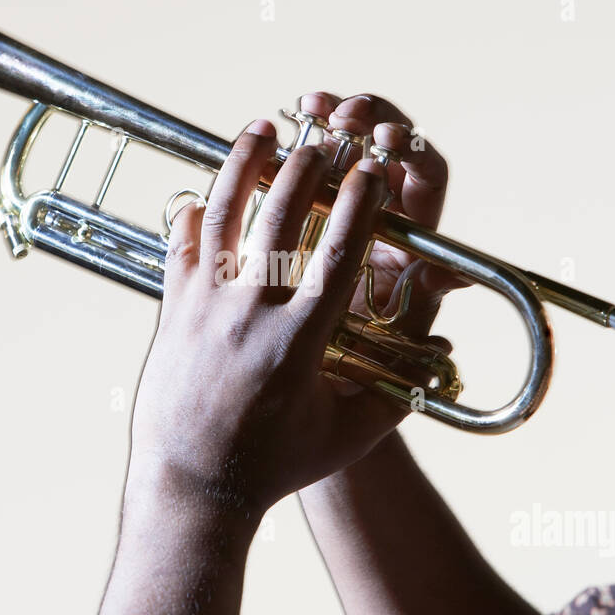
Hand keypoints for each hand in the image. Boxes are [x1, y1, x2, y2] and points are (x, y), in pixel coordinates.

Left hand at [127, 96, 462, 520]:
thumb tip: (442, 365)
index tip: (375, 172)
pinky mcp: (172, 311)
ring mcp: (203, 309)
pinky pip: (180, 246)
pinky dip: (194, 211)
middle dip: (308, 170)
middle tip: (328, 141)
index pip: (338, 257)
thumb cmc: (276, 464)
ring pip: (225, 218)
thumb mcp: (347, 438)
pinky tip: (207, 188)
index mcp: (298, 344)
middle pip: (281, 221)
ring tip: (263, 128)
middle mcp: (249, 316)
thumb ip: (397, 399)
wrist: (193, 485)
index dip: (361, 207)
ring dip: (244, 166)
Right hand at [299, 92, 465, 355]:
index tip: (387, 140)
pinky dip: (294, 140)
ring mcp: (342, 203)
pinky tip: (277, 125)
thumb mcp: (397, 333)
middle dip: (371, 117)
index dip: (413, 151)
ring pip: (346, 144)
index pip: (428, 176)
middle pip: (391, 142)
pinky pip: (302, 163)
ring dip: (331, 116)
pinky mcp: (302, 207)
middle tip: (345, 114)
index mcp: (413, 234)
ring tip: (311, 105)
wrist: (312, 382)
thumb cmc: (363, 361)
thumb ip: (424, 301)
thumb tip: (457, 274)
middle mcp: (383, 211)